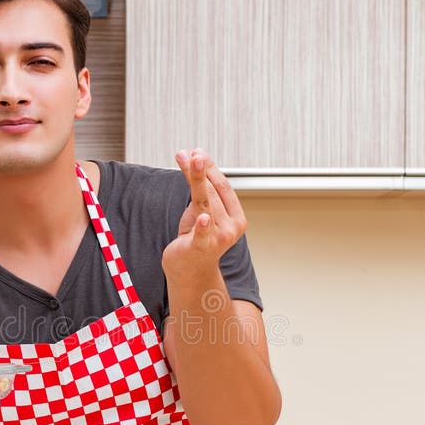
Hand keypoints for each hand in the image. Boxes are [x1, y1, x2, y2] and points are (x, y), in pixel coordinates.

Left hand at [162, 148, 246, 283]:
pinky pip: (202, 234)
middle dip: (199, 170)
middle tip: (188, 152)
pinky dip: (203, 226)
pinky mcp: (202, 248)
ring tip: (188, 159)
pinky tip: (203, 218)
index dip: (210, 168)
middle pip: (212, 191)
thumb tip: (195, 158)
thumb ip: (201, 191)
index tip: (196, 152)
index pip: (223, 187)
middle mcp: (231, 227)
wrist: (189, 273)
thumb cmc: (195, 240)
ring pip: (204, 202)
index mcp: (236, 218)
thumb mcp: (199, 212)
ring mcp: (218, 238)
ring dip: (195, 178)